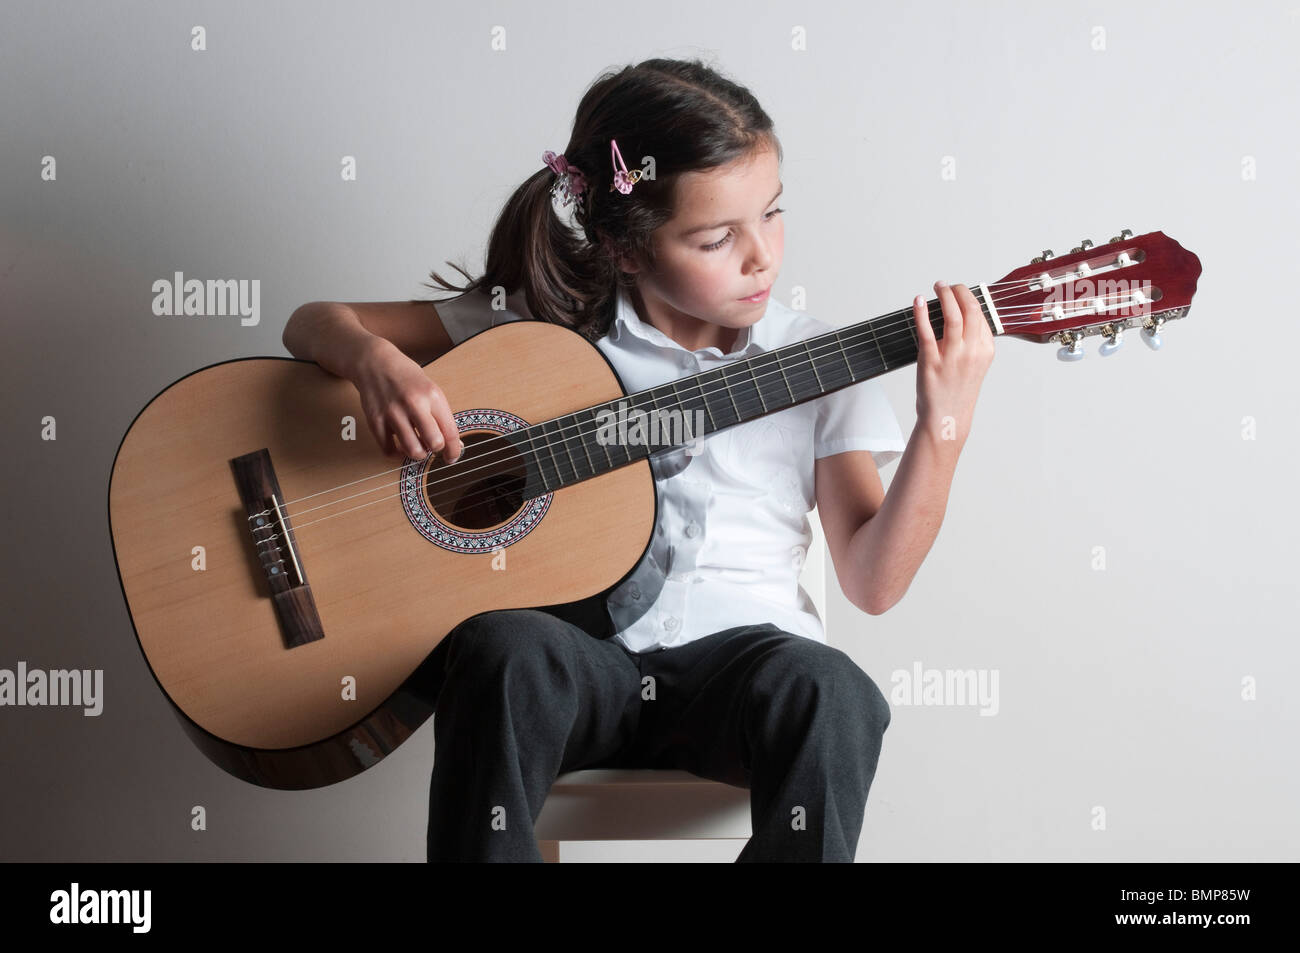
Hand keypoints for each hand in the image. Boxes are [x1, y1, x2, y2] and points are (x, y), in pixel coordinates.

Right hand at [352, 339, 463, 460]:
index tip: (452, 457)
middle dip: (436, 450)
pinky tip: (399, 445)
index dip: (454, 450)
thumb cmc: (405, 376)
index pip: (450, 431)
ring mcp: (393, 413)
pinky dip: (396, 452)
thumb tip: (453, 443)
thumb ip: (440, 414)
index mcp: (432, 395)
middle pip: (434, 443)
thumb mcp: (430, 388)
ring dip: (418, 453)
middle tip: (433, 447)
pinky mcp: (376, 420)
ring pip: (412, 450)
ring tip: (417, 446)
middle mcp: (414, 404)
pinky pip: (388, 449)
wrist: (374, 362)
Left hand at [912, 280, 995, 448]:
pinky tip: (918, 301)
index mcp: (985, 350)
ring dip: (944, 296)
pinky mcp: (931, 361)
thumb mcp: (976, 364)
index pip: (981, 314)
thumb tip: (964, 315)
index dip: (969, 298)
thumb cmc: (958, 390)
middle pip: (970, 310)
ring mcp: (951, 356)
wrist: (947, 417)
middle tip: (948, 285)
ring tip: (938, 287)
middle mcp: (971, 351)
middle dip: (959, 291)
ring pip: (952, 316)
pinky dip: (921, 313)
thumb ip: (973, 341)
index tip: (959, 292)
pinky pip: (926, 331)